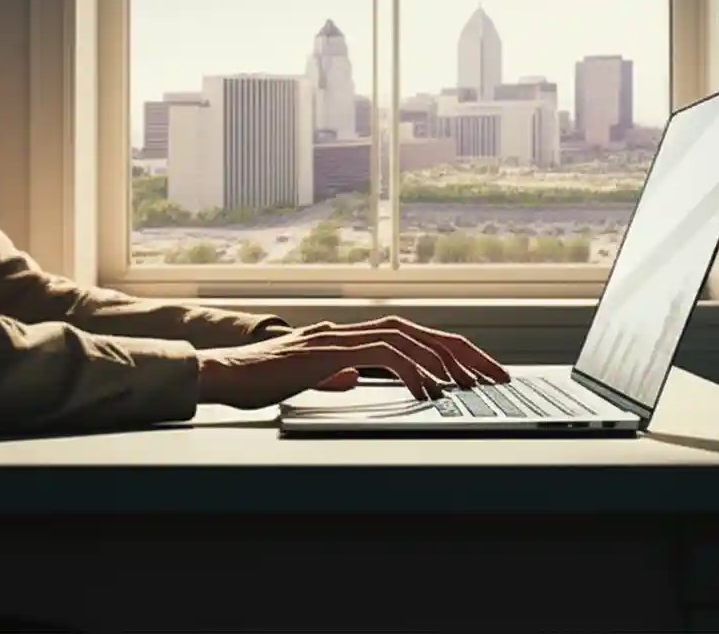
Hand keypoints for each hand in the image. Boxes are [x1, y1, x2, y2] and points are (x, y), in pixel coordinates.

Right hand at [197, 316, 509, 408]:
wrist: (222, 376)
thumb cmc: (257, 381)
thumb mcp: (307, 380)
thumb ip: (333, 375)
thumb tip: (352, 378)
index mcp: (349, 339)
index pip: (411, 337)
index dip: (448, 352)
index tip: (477, 373)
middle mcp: (349, 332)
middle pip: (421, 330)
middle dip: (464, 351)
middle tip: (497, 374)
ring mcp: (339, 339)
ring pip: (407, 335)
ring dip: (444, 359)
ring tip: (470, 383)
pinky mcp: (327, 352)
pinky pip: (381, 354)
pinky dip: (411, 369)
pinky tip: (428, 389)